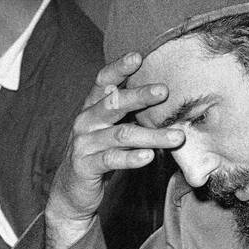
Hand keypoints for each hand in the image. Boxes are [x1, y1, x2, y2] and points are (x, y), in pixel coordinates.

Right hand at [43, 51, 185, 248]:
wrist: (72, 193)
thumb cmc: (98, 156)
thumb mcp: (110, 131)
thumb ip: (128, 115)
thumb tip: (164, 98)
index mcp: (92, 108)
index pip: (104, 81)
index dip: (119, 68)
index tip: (139, 56)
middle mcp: (86, 121)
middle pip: (114, 104)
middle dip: (140, 95)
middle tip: (165, 90)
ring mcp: (84, 143)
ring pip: (121, 135)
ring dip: (151, 135)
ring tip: (176, 137)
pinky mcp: (86, 166)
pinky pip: (112, 159)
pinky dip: (132, 158)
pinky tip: (150, 157)